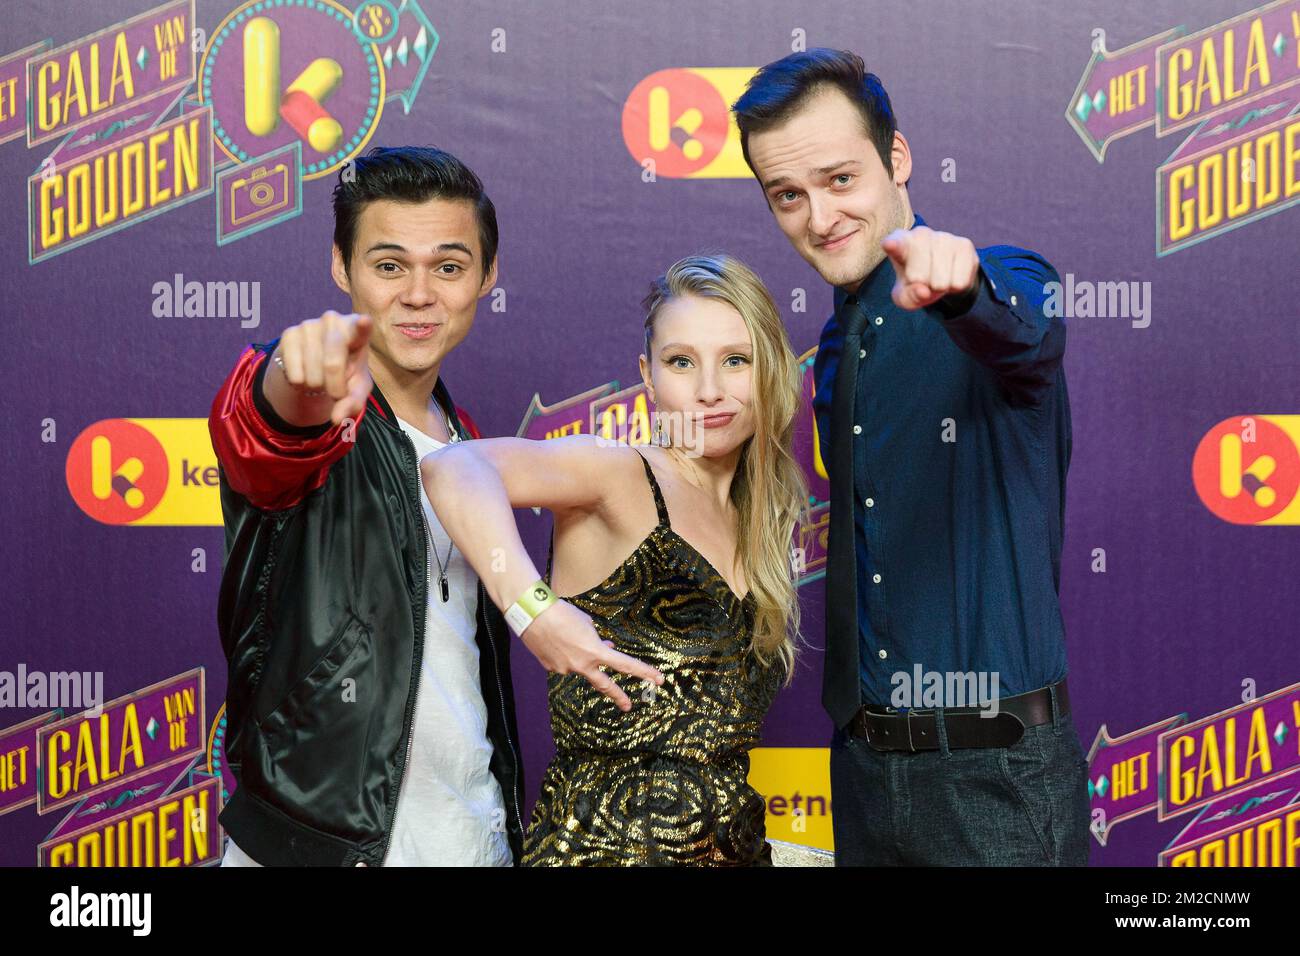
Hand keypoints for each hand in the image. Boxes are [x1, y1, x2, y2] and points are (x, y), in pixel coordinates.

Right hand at [276, 311, 373, 425]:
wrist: (318, 365)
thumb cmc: (346, 373)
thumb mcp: (356, 389)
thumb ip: (352, 403)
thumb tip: (337, 419)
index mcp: (358, 331)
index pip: (362, 328)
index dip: (362, 326)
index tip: (364, 322)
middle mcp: (334, 321)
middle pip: (333, 364)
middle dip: (334, 387)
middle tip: (335, 392)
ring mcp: (310, 324)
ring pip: (312, 370)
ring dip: (316, 385)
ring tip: (320, 378)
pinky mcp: (289, 333)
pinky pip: (294, 370)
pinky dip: (300, 381)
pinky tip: (305, 373)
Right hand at [519, 600, 663, 711]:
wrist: (532, 614)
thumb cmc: (562, 613)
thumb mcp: (587, 624)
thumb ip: (598, 641)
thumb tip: (604, 649)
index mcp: (595, 652)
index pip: (625, 665)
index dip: (644, 672)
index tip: (658, 680)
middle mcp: (582, 665)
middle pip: (605, 685)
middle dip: (618, 696)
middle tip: (628, 705)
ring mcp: (565, 669)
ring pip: (579, 666)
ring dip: (578, 655)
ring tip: (567, 636)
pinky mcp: (551, 668)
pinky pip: (563, 663)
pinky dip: (563, 653)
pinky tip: (555, 641)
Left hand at [881, 226, 979, 310]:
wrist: (941, 275)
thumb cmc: (915, 283)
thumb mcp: (905, 296)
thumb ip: (909, 296)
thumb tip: (923, 292)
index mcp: (899, 242)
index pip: (895, 244)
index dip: (892, 245)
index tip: (890, 245)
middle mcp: (920, 234)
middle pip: (919, 275)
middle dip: (922, 287)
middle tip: (923, 280)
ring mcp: (944, 236)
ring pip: (941, 280)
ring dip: (940, 287)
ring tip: (937, 277)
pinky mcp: (964, 244)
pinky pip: (960, 281)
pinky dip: (955, 286)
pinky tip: (951, 275)